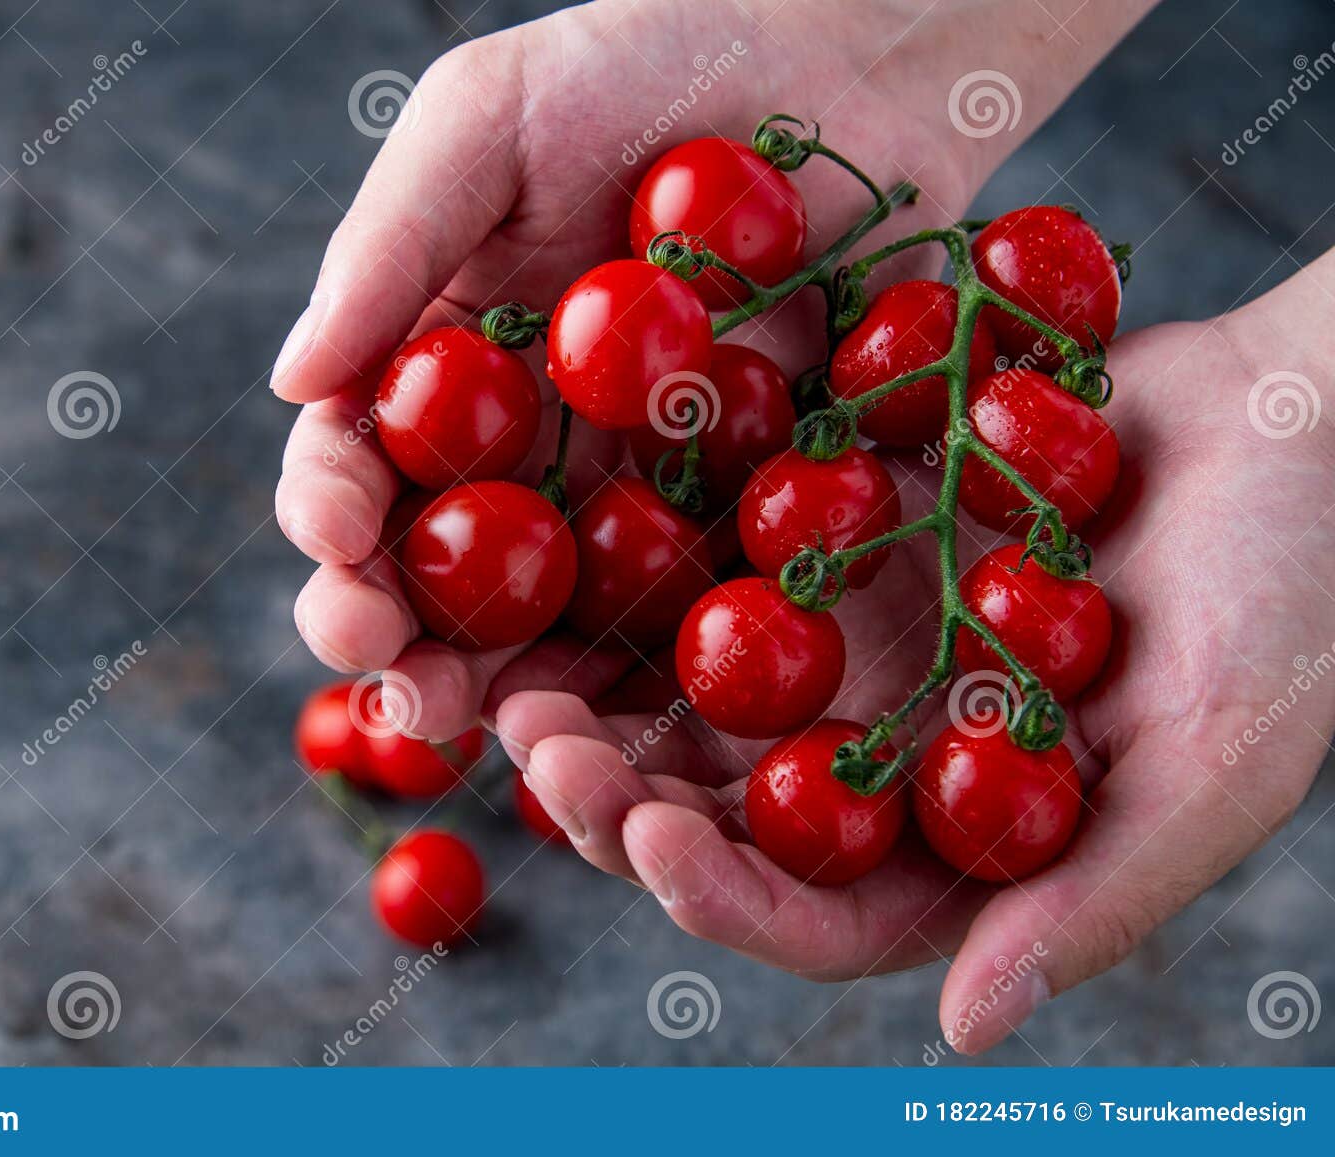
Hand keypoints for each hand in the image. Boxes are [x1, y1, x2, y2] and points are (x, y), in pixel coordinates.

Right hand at [275, 0, 1143, 737]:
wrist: (852, 68)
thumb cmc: (655, 61)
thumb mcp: (492, 119)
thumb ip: (390, 245)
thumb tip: (291, 386)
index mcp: (442, 366)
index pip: (356, 463)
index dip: (332, 516)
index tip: (339, 542)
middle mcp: (521, 450)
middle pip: (437, 572)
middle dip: (400, 637)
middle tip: (400, 682)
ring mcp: (629, 496)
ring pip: (548, 621)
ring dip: (509, 686)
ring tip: (494, 727)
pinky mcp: (737, 521)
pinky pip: (686, 611)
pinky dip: (653, 672)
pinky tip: (636, 716)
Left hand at [507, 260, 1334, 1053]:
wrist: (1298, 425)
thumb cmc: (1295, 603)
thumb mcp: (1217, 761)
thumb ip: (1095, 897)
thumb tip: (965, 1027)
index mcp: (970, 842)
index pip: (821, 910)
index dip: (725, 895)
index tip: (645, 842)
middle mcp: (894, 759)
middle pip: (729, 814)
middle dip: (621, 801)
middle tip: (536, 751)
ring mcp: (860, 653)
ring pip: (701, 704)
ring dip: (608, 701)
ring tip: (516, 678)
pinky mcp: (841, 546)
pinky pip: (726, 573)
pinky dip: (652, 577)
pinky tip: (577, 550)